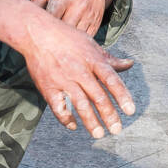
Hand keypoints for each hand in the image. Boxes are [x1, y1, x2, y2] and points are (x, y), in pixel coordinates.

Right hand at [23, 14, 135, 138]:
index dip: (122, 96)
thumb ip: (110, 59)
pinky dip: (66, 118)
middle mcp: (79, 71)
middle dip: (108, 115)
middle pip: (97, 96)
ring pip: (79, 104)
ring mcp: (63, 80)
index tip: (130, 111)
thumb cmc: (67, 38)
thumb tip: (130, 64)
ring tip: (99, 134)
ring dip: (90, 121)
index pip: (111, 80)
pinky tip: (73, 126)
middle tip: (117, 130)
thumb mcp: (91, 45)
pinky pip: (58, 107)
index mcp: (92, 60)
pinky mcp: (48, 87)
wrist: (37, 33)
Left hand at [32, 0, 119, 35]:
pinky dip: (77, 41)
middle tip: (44, 39)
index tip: (36, 29)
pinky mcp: (96, 22)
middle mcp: (77, 7)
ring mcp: (88, 16)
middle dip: (52, 36)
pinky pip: (86, 38)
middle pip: (62, 31)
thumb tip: (24, 13)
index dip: (42, 26)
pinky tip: (69, 39)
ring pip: (74, 37)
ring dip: (65, 40)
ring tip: (56, 41)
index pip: (50, 18)